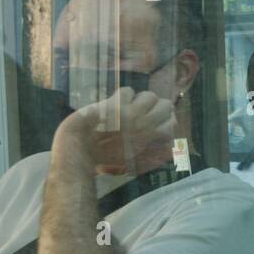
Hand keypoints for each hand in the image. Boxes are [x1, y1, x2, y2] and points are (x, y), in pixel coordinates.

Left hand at [55, 87, 176, 173]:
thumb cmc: (106, 158)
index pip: (172, 123)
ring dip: (141, 99)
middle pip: (166, 105)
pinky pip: (128, 92)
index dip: (167, 119)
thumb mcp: (133, 162)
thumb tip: (171, 151)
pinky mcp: (116, 106)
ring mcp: (131, 114)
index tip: (160, 120)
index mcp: (150, 137)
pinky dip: (123, 95)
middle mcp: (145, 124)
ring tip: (131, 105)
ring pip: (150, 95)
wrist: (81, 150)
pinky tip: (116, 102)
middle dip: (157, 106)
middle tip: (146, 110)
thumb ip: (152, 156)